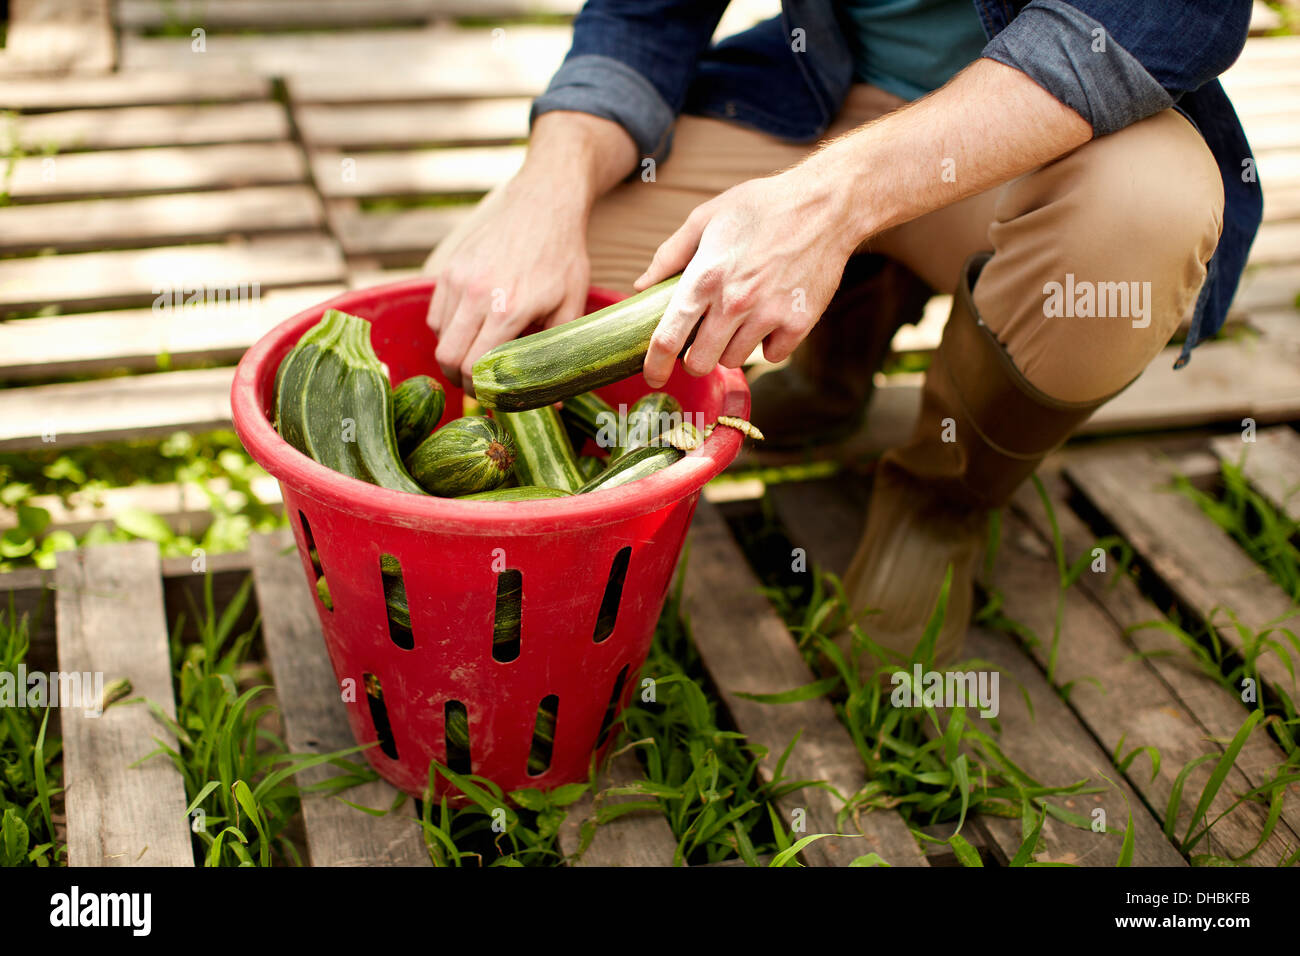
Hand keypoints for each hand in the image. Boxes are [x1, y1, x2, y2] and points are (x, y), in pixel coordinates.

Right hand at [423, 174, 590, 388]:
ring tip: (478, 351)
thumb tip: (556, 401)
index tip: (493, 393)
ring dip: (455, 351)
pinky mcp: (449, 267)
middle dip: (461, 378)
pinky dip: (449, 328)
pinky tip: (471, 326)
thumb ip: (556, 352)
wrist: (543, 203)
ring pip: (439, 336)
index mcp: (508, 309)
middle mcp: (476, 294)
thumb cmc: (562, 256)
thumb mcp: (570, 305)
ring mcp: (458, 278)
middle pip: (448, 358)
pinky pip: (437, 313)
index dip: (481, 389)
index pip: (474, 367)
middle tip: (479, 382)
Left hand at [633, 167, 858, 387]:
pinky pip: (772, 354)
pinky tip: (770, 316)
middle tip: (702, 340)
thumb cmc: (762, 208)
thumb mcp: (706, 218)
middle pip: (700, 362)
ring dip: (731, 347)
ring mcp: (769, 315)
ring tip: (740, 317)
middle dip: (695, 357)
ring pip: (734, 360)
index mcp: (705, 277)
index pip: (668, 337)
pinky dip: (768, 343)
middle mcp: (735, 302)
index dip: (655, 365)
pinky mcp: (798, 323)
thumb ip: (669, 255)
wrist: (826, 206)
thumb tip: (641, 287)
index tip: (653, 376)